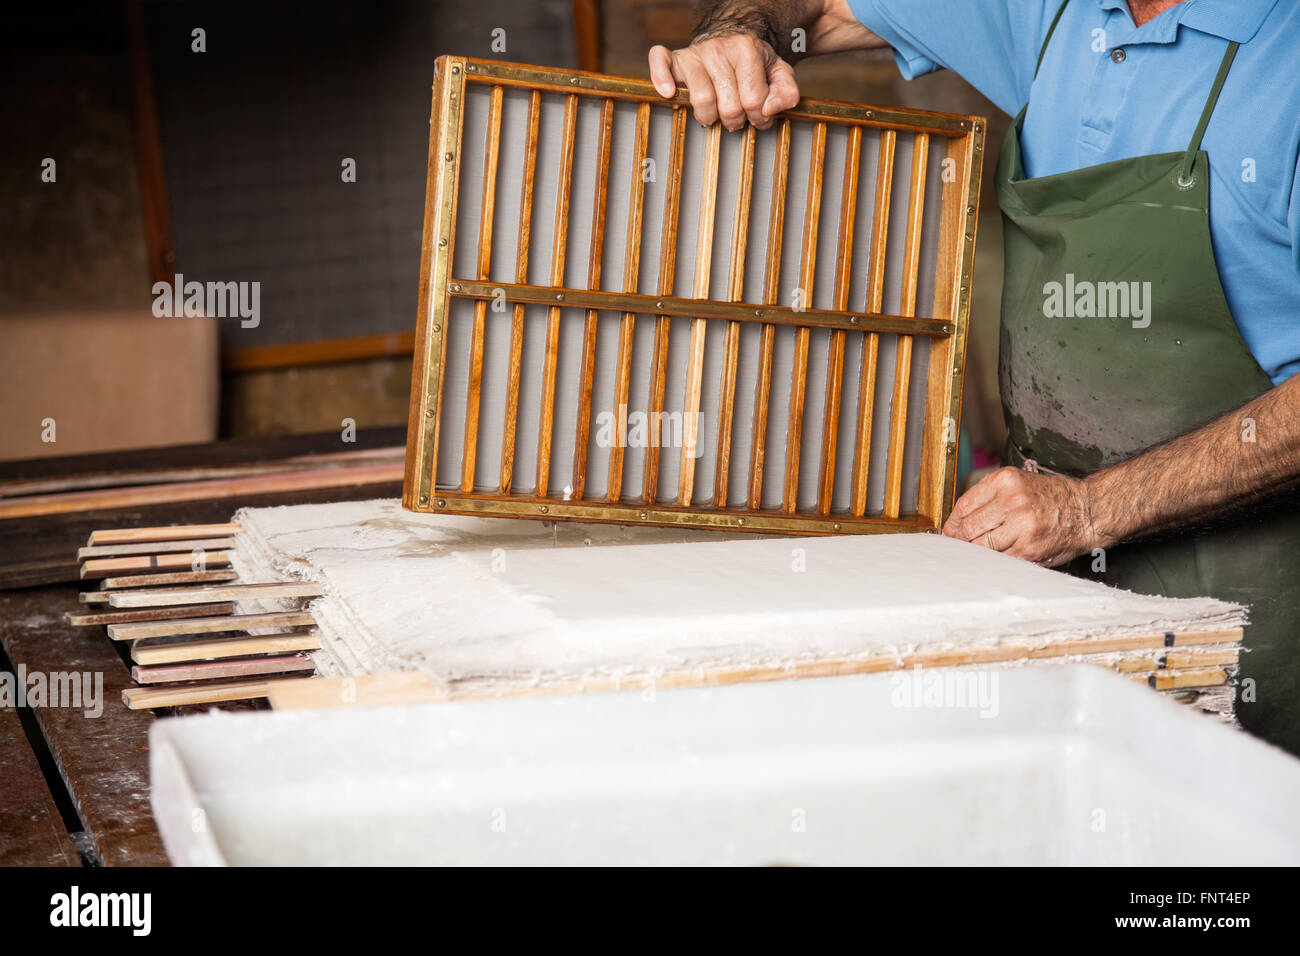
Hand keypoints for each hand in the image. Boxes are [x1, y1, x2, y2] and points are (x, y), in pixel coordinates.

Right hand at [647, 34, 799, 129]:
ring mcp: (695, 53)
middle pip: (728, 107)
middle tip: (737, 116)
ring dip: (710, 117)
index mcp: (747, 49)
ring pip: (702, 101)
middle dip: (736, 120)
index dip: (759, 117)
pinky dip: (661, 78)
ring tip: (717, 113)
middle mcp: (719, 48)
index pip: (753, 101)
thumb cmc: (755, 64)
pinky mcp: (675, 58)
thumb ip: (786, 93)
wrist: (732, 40)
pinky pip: (660, 63)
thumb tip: (767, 110)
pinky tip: (670, 93)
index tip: (758, 116)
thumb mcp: (780, 74)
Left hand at [941, 467, 1097, 566]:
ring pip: (981, 546)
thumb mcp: (1018, 483)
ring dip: (978, 551)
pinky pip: (999, 559)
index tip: (951, 531)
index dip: (953, 523)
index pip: (964, 506)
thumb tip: (955, 523)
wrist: (1087, 511)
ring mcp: (1021, 527)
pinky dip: (995, 560)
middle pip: (969, 528)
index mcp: (1005, 481)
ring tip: (985, 549)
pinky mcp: (1029, 549)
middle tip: (964, 544)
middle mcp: (1012, 501)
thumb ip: (987, 497)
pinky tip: (1001, 555)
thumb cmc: (1051, 498)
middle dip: (962, 539)